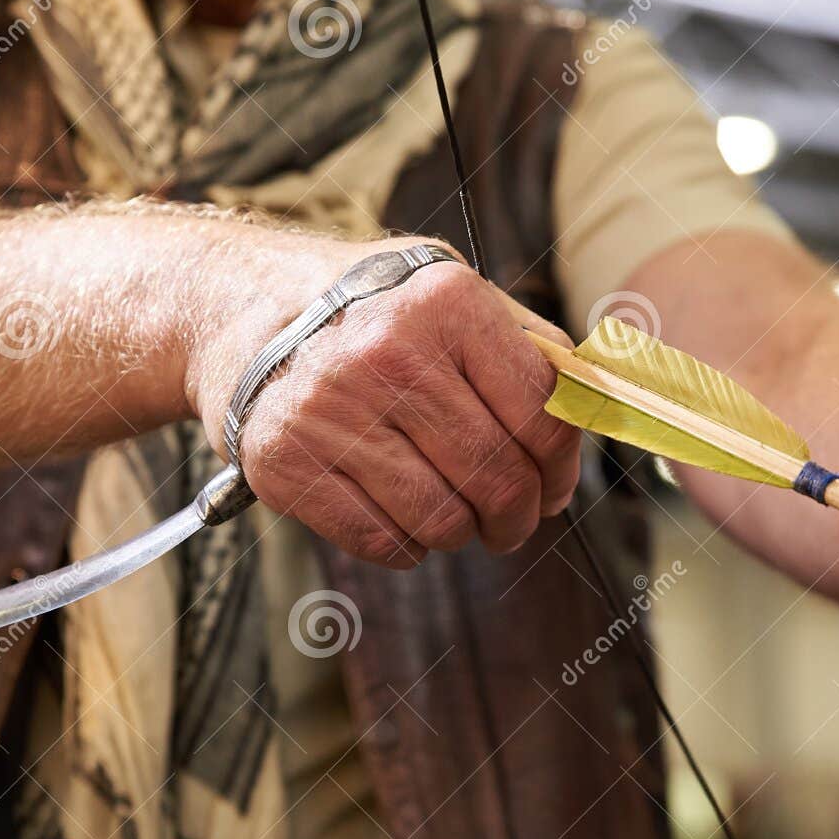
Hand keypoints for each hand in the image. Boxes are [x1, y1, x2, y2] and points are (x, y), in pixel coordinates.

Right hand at [200, 240, 580, 567]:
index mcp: (445, 303)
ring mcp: (330, 410)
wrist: (241, 315)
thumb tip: (596, 408)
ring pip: (443, 520)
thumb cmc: (371, 311)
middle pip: (498, 476)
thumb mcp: (452, 292)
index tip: (554, 485)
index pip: (543, 414)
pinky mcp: (286, 463)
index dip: (561, 466)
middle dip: (519, 515)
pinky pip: (382, 541)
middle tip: (513, 522)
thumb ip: (528, 346)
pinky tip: (402, 517)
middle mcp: (387, 352)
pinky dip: (407, 546)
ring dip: (462, 532)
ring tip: (455, 515)